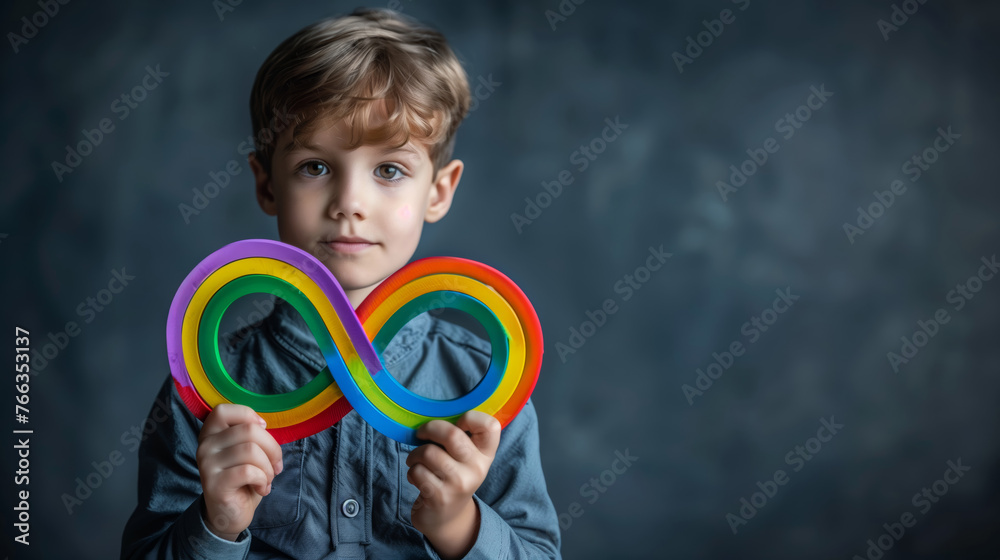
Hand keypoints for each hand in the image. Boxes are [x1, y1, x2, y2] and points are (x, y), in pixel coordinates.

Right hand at [196, 403, 282, 540]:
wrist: (230, 514)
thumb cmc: (243, 479)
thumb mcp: (247, 450)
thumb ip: (249, 434)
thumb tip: (262, 424)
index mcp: (210, 433)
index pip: (224, 410)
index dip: (249, 416)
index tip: (262, 430)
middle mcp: (204, 445)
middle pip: (249, 430)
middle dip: (272, 448)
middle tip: (276, 465)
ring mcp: (206, 464)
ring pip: (251, 450)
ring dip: (268, 467)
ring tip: (267, 478)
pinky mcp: (213, 484)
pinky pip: (248, 471)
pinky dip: (263, 480)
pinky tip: (261, 488)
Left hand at [405, 411, 500, 558]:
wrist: (447, 517)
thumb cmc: (452, 476)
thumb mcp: (465, 458)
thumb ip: (460, 436)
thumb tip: (431, 413)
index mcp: (486, 454)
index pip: (491, 426)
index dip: (471, 417)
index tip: (456, 422)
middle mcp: (477, 468)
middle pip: (452, 434)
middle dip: (429, 429)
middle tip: (421, 434)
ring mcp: (460, 484)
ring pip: (428, 452)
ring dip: (414, 454)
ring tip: (416, 460)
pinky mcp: (440, 497)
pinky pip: (417, 471)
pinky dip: (412, 471)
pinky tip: (418, 478)